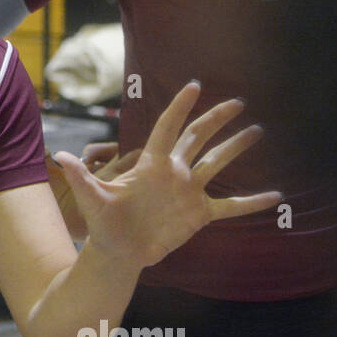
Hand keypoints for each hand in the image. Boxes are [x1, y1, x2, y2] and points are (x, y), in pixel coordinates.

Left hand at [52, 82, 280, 268]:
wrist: (119, 251)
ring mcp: (189, 192)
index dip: (178, 108)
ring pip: (217, 164)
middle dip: (216, 118)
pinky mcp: (199, 214)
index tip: (194, 86)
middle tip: (236, 101)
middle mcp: (174, 172)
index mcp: (152, 165)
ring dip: (236, 148)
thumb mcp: (92, 199)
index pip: (167, 129)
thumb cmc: (104, 223)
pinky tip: (276, 196)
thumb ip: (82, 176)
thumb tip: (60, 156)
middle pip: (198, 138)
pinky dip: (251, 202)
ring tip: (257, 130)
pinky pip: (230, 206)